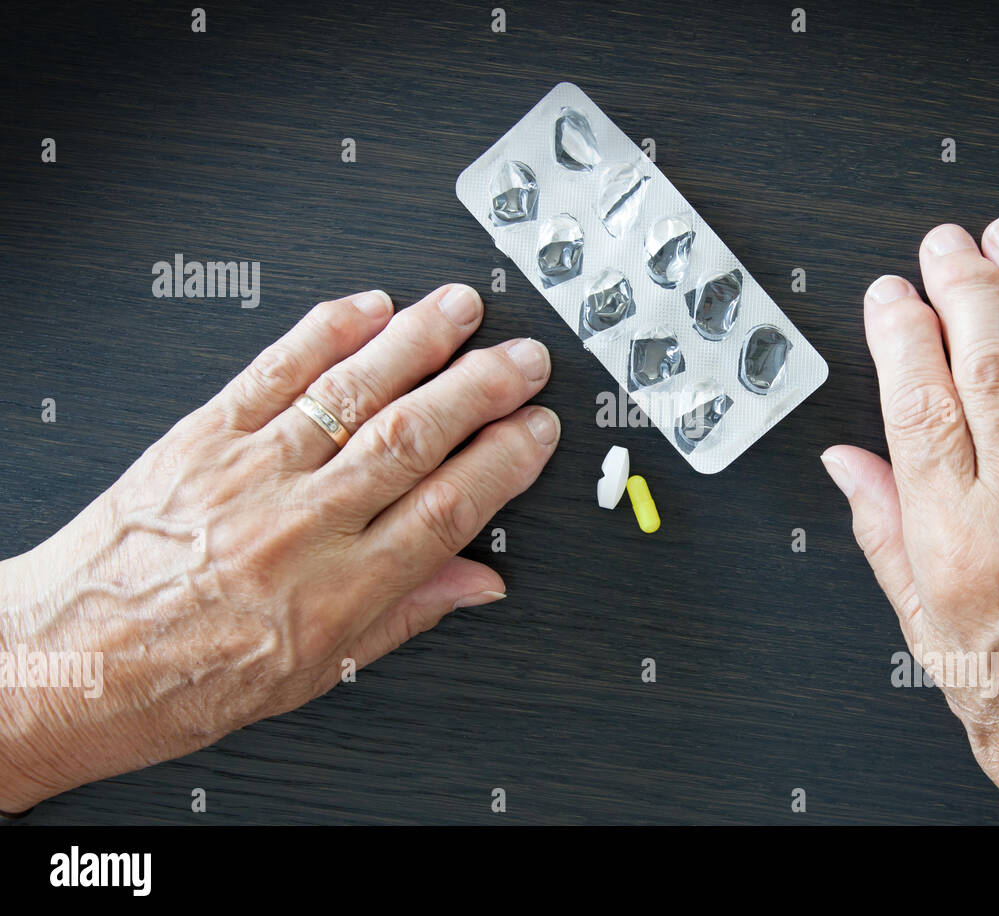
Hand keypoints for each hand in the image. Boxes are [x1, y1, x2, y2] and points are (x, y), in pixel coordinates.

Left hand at [0, 284, 559, 810]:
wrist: (70, 662)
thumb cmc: (182, 677)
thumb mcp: (314, 671)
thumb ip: (406, 616)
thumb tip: (478, 584)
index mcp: (340, 589)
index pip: (449, 508)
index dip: (505, 461)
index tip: (536, 431)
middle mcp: (302, 524)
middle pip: (413, 437)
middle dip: (481, 389)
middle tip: (523, 358)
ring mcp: (251, 473)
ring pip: (352, 393)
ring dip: (417, 343)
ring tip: (462, 308)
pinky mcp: (201, 438)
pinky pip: (272, 373)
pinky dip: (324, 333)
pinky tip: (367, 308)